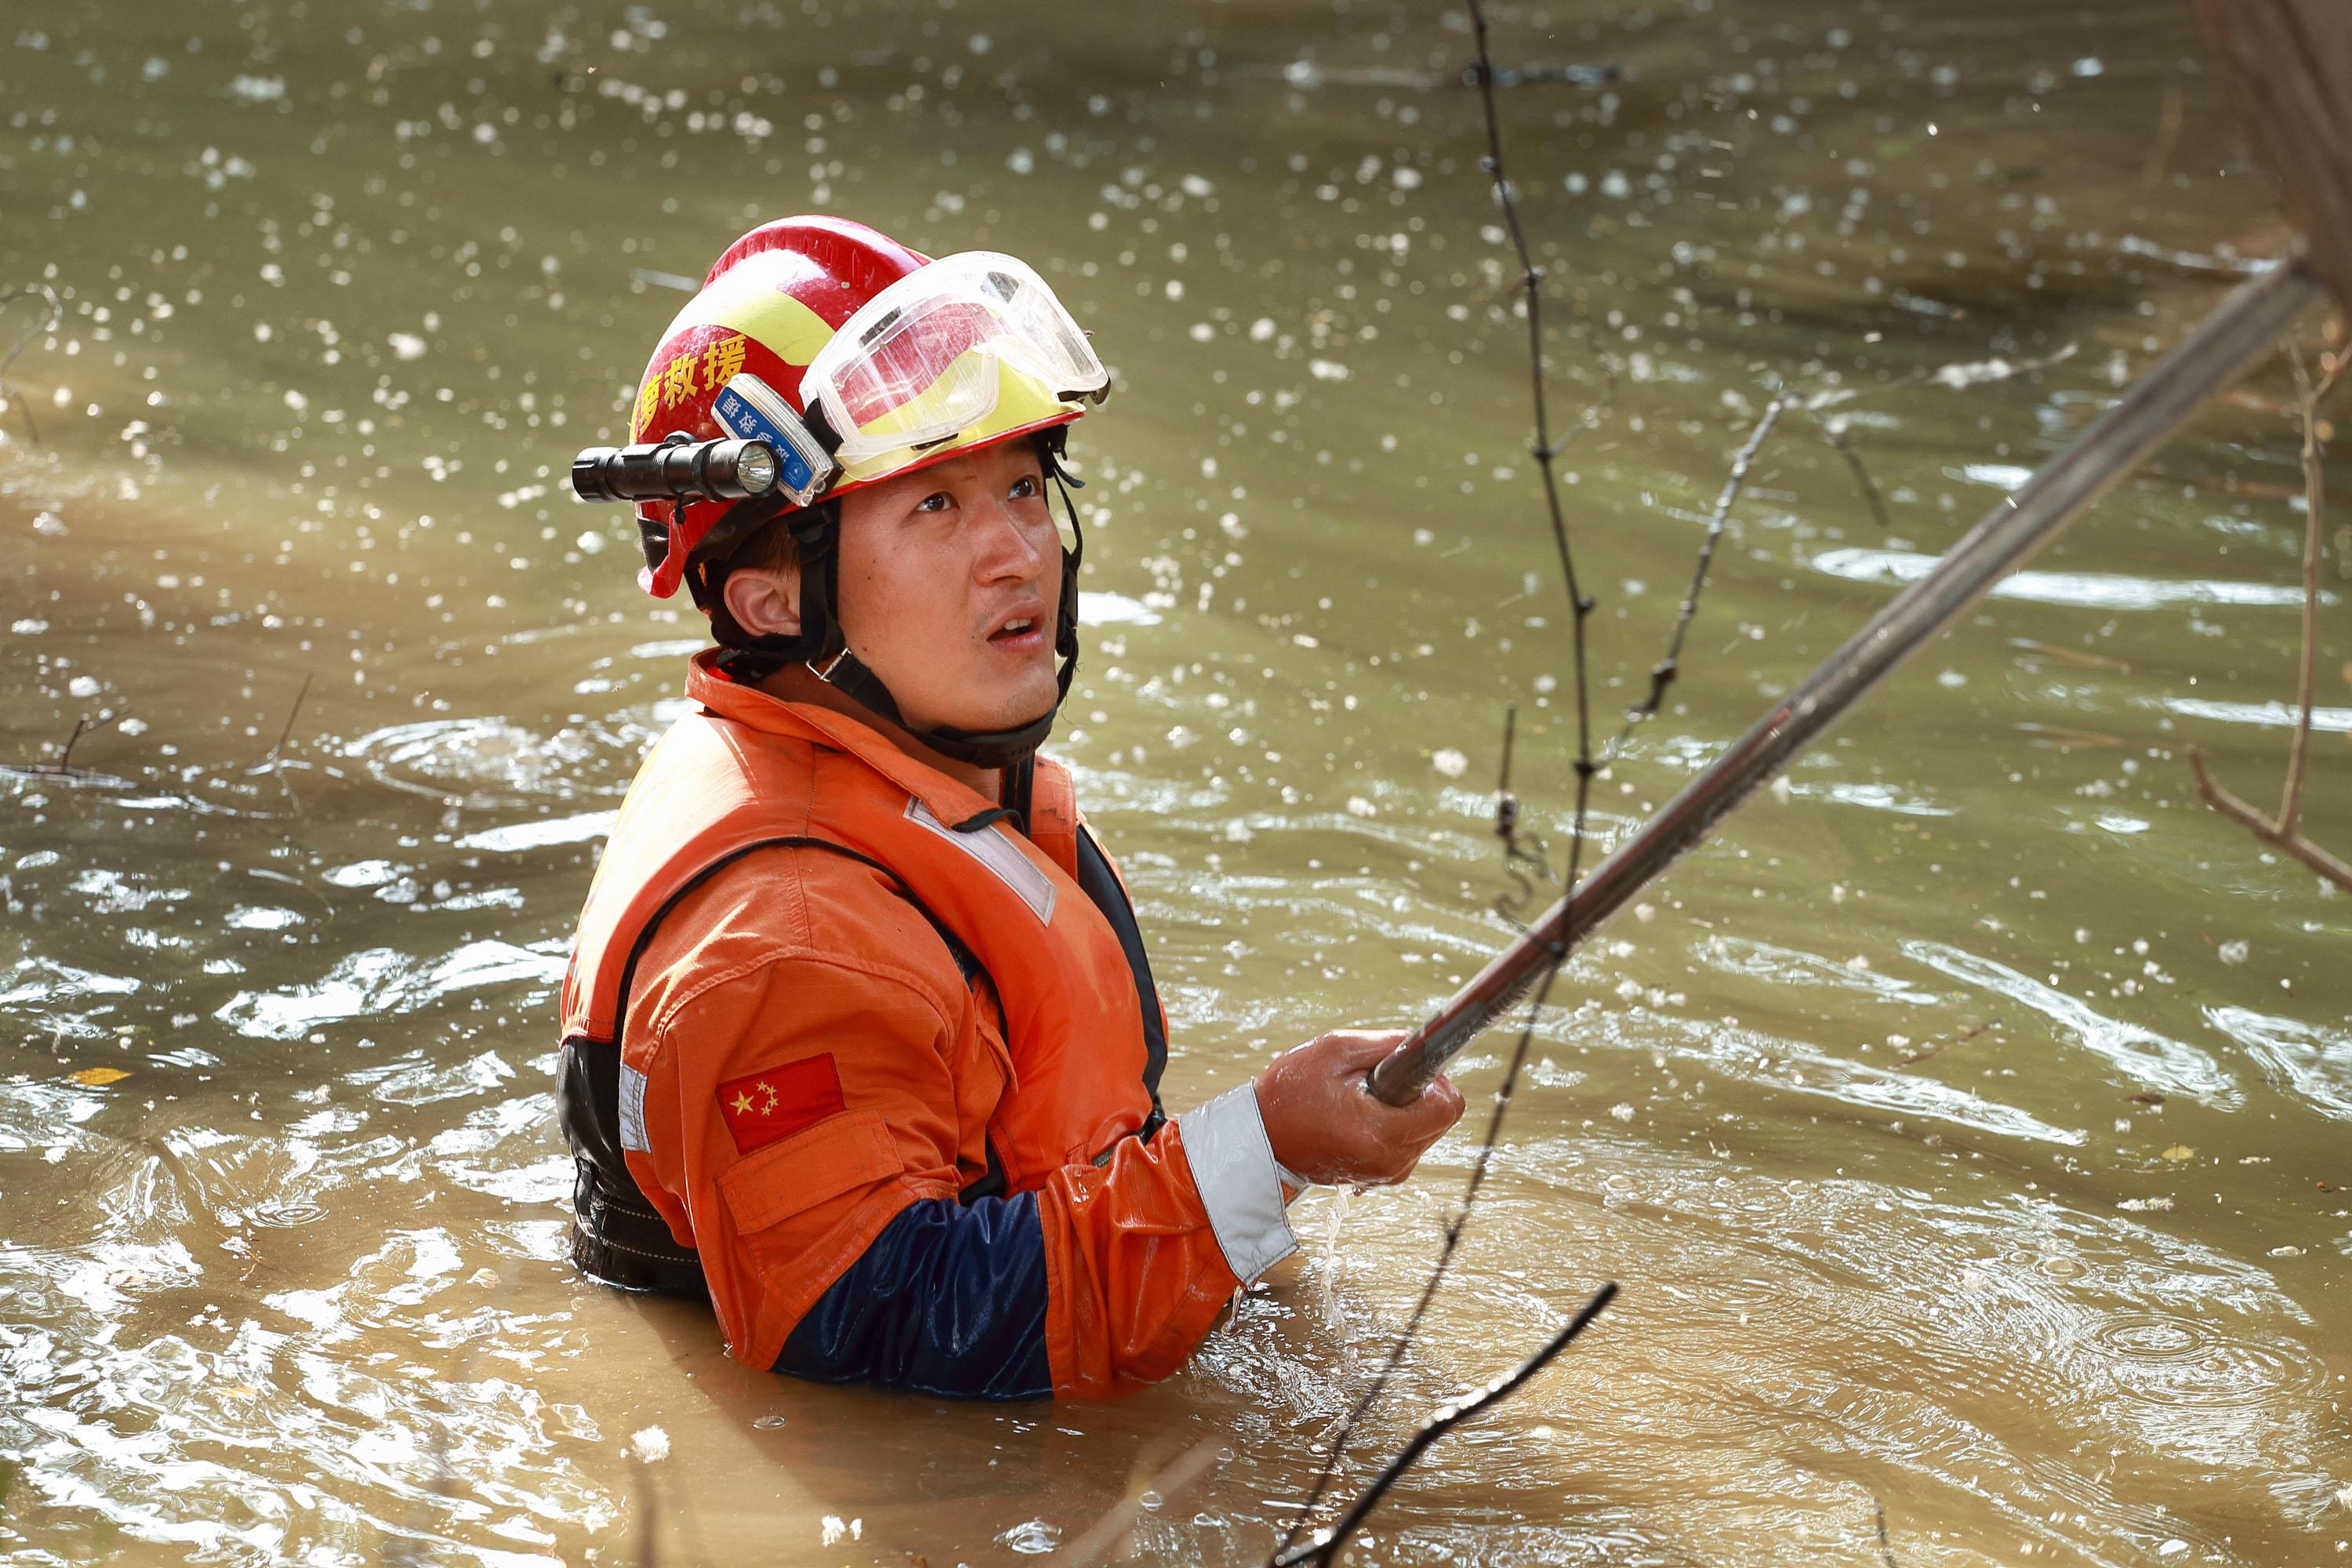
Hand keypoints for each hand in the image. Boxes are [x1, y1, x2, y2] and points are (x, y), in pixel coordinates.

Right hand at [1252, 1029, 1464, 1187]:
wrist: (1261, 1141)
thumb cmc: (1290, 1094)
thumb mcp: (1334, 1051)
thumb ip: (1386, 1044)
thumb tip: (1425, 1044)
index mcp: (1381, 1133)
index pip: (1448, 1106)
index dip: (1435, 1078)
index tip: (1406, 1067)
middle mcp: (1391, 1161)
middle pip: (1442, 1119)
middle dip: (1419, 1093)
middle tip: (1376, 1082)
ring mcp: (1387, 1173)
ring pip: (1427, 1131)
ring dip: (1406, 1109)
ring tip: (1361, 1102)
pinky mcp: (1381, 1177)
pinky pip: (1409, 1143)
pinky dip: (1395, 1125)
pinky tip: (1360, 1117)